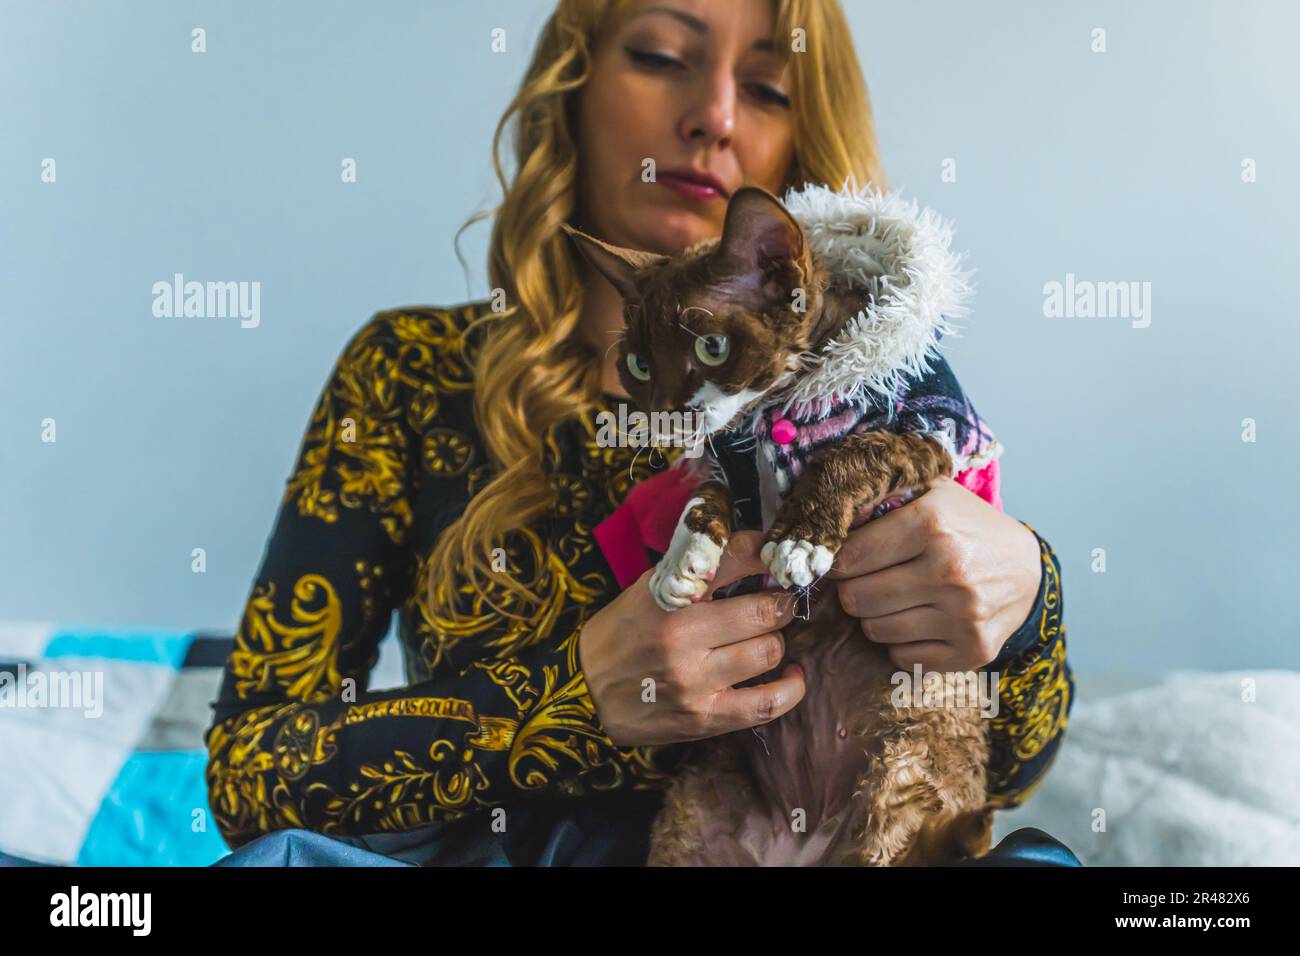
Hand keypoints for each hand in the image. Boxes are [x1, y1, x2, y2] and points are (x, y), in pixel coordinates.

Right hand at [579, 530, 806, 746]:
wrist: (583, 692)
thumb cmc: (621, 633)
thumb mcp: (648, 589)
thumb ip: (697, 572)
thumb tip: (754, 552)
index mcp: (669, 598)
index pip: (736, 560)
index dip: (764, 554)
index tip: (772, 558)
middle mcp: (683, 638)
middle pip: (764, 611)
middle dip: (781, 602)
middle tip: (780, 600)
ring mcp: (695, 682)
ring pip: (769, 652)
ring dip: (777, 640)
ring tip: (770, 636)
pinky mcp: (704, 718)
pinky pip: (766, 705)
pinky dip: (791, 688)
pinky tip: (792, 675)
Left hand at [825, 477, 1041, 671]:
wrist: (1028, 569)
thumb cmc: (965, 526)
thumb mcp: (928, 494)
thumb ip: (877, 498)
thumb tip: (826, 521)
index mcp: (933, 524)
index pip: (849, 556)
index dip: (838, 560)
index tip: (846, 559)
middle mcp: (950, 570)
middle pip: (855, 598)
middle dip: (853, 589)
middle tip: (868, 579)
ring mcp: (964, 615)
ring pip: (875, 630)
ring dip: (876, 616)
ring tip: (896, 597)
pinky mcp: (973, 650)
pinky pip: (902, 656)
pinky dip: (901, 641)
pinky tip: (919, 619)